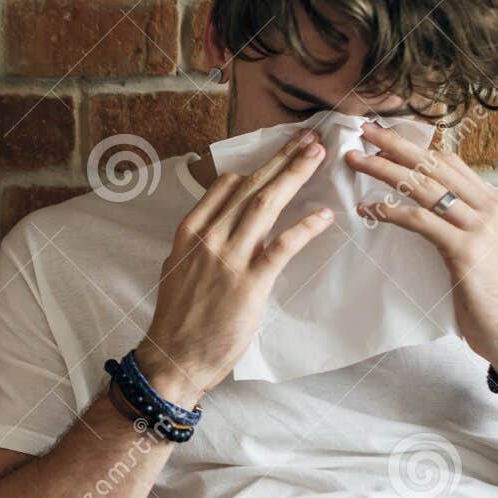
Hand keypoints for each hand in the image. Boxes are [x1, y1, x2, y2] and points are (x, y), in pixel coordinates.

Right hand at [135, 131, 333, 404]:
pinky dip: (304, 228)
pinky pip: (282, 247)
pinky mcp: (249, 284)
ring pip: (265, 205)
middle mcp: (208, 238)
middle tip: (309, 139)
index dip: (257, 166)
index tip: (280, 153)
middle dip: (282, 159)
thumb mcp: (179, 268)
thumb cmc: (179, 319)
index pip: (225, 186)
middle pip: (250, 187)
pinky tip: (324, 215)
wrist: (174, 359)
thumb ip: (201, 243)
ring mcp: (228, 259)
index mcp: (190, 231)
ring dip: (294, 176)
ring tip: (317, 157)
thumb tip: (224, 227)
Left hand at [348, 121, 497, 381]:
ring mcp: (479, 227)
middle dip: (395, 144)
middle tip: (362, 129)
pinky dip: (391, 211)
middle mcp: (488, 207)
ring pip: (424, 187)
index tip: (382, 134)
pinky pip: (422, 222)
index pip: (448, 161)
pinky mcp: (466, 251)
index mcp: (490, 202)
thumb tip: (425, 203)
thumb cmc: (490, 294)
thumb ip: (457, 222)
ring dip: (385, 170)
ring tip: (354, 160)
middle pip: (434, 165)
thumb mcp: (477, 248)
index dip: (415, 145)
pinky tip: (367, 207)